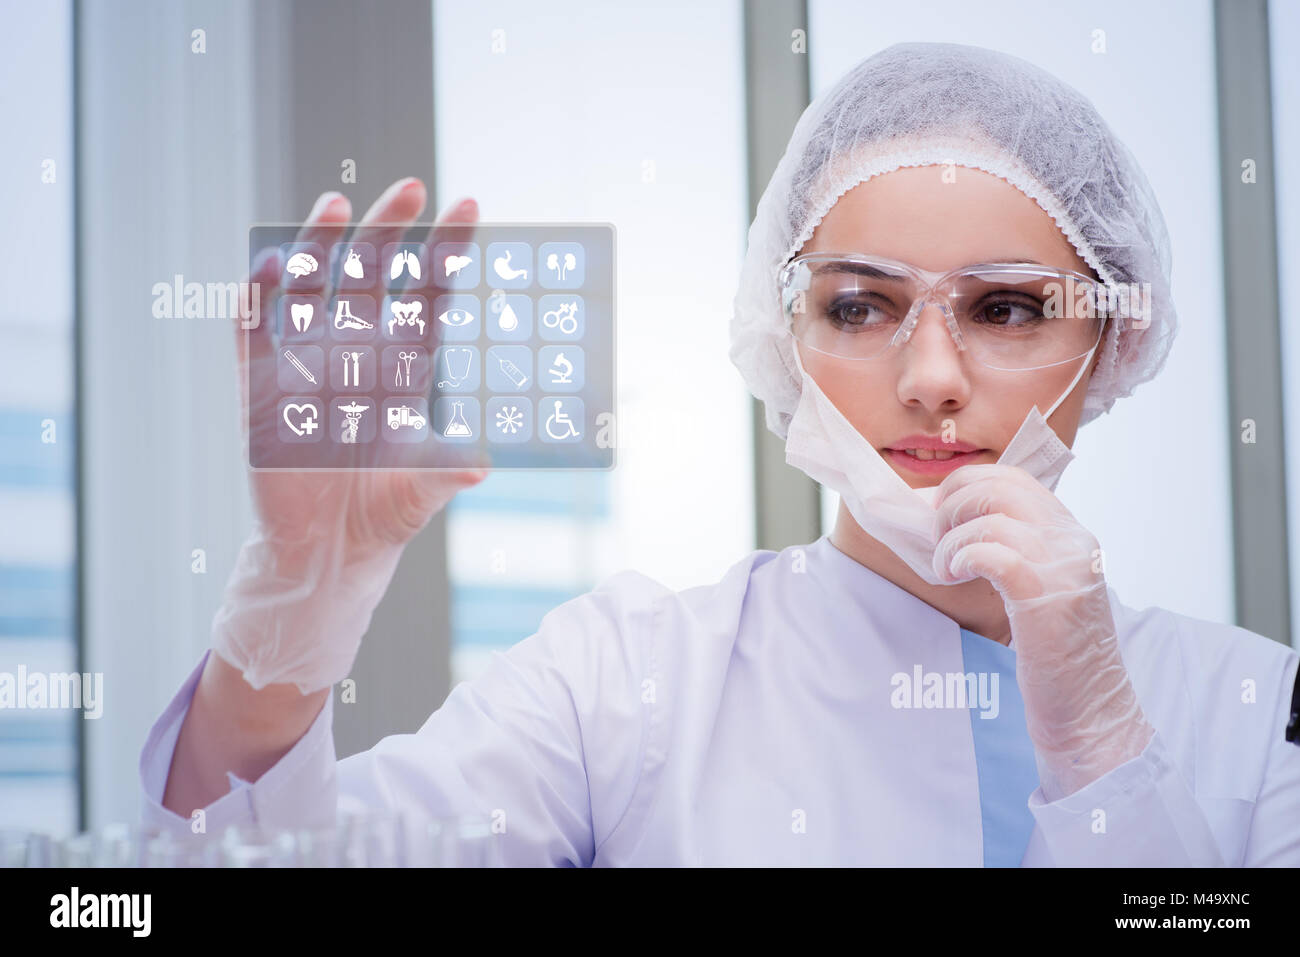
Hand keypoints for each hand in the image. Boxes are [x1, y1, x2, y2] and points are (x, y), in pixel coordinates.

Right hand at [214, 179, 488, 693]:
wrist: (329, 552)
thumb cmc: (386, 513)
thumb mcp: (422, 492)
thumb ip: (446, 472)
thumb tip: (481, 464)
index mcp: (406, 366)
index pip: (427, 294)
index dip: (444, 252)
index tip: (467, 205)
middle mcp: (357, 353)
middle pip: (372, 275)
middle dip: (389, 231)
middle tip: (411, 187)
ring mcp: (308, 365)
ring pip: (312, 288)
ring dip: (321, 246)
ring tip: (335, 205)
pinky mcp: (261, 389)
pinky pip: (253, 334)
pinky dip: (256, 300)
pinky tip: (265, 269)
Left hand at [929, 464, 1154, 799]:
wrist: (1091, 712)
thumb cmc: (1053, 655)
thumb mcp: (1039, 588)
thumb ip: (1013, 550)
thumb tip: (947, 518)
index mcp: (1071, 534)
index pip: (1014, 479)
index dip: (967, 485)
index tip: (943, 515)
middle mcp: (1074, 541)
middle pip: (1000, 487)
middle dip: (953, 505)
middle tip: (939, 541)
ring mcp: (1066, 568)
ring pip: (992, 516)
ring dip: (952, 538)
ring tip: (946, 568)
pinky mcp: (1048, 598)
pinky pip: (993, 552)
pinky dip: (962, 556)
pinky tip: (955, 576)